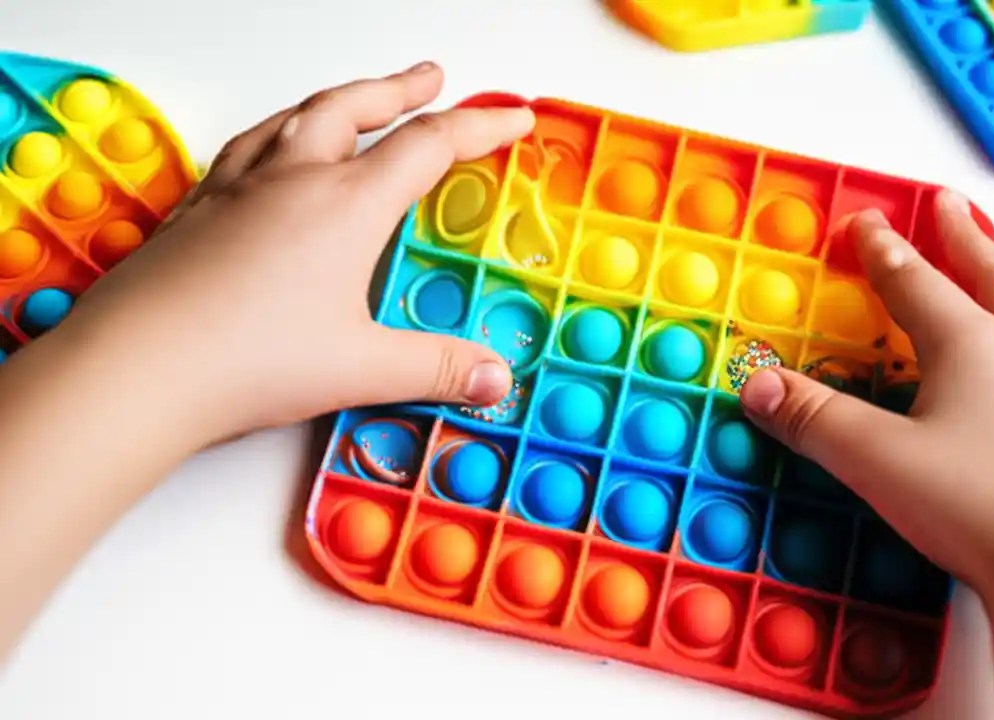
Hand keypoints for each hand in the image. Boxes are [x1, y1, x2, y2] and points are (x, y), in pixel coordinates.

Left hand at [56, 61, 532, 443]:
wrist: (136, 367)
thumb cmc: (248, 359)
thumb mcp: (364, 368)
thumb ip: (437, 368)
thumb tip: (495, 379)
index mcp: (345, 204)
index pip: (428, 146)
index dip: (480, 128)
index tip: (512, 117)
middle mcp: (291, 179)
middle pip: (355, 109)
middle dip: (400, 88)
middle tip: (430, 78)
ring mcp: (236, 188)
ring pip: (295, 119)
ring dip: (336, 101)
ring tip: (354, 100)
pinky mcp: (195, 209)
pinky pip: (245, 148)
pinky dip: (275, 135)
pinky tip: (270, 153)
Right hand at [739, 191, 993, 717]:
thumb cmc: (978, 509)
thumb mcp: (876, 463)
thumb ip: (814, 419)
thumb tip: (757, 384)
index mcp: (969, 347)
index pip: (914, 284)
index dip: (883, 251)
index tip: (867, 222)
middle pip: (989, 280)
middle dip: (961, 240)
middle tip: (948, 205)